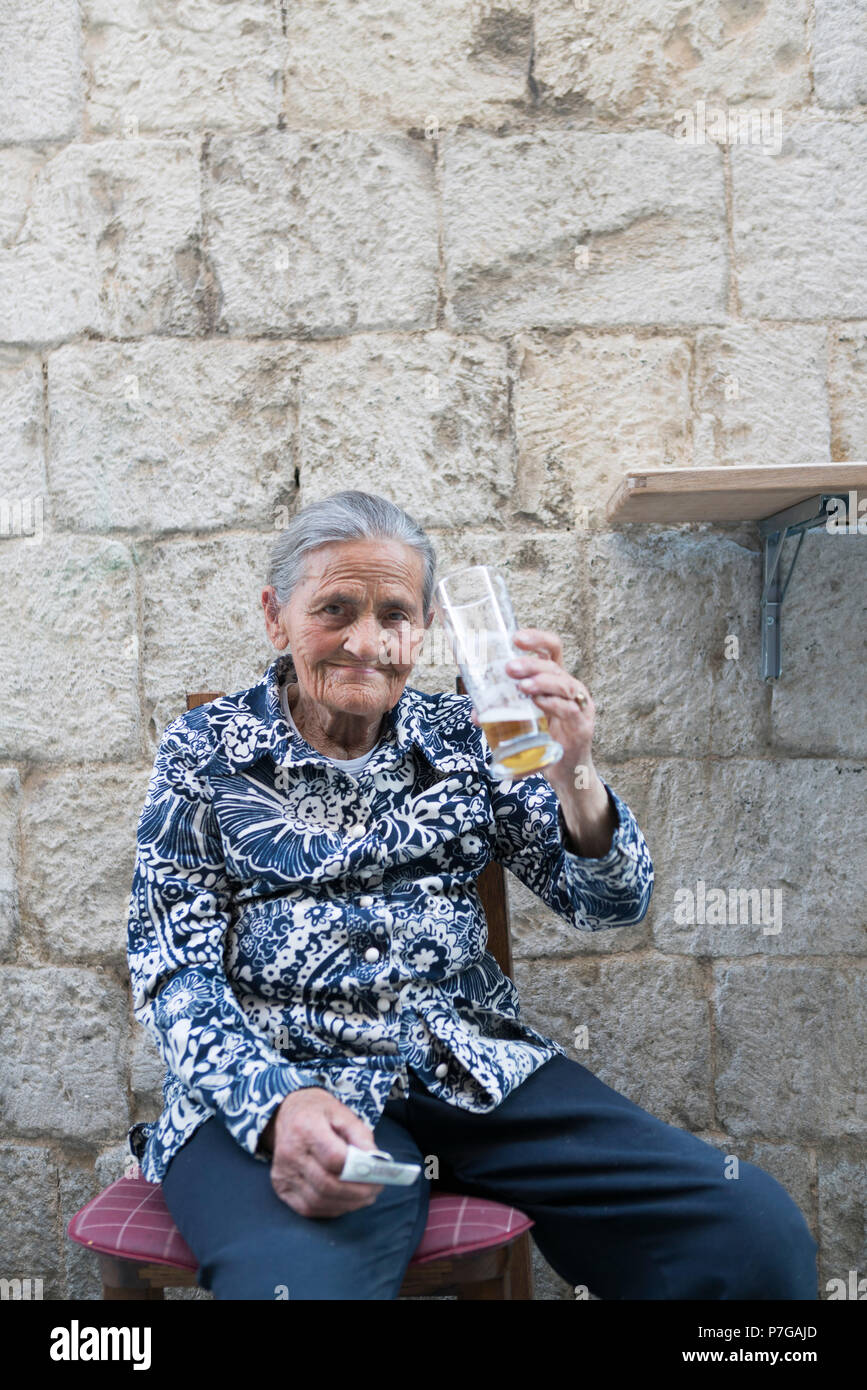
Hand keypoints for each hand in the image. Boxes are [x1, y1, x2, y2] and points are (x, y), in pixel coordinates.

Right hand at [261, 1088, 383, 1218]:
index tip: (378, 1174)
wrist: (289, 1112)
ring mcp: (283, 1173)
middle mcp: (289, 1152)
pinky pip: (308, 1208)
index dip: (357, 1170)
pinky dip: (332, 1209)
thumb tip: (375, 1163)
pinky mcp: (281, 1187)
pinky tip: (347, 1201)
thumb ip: (360, 1137)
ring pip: (318, 1201)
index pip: (333, 1158)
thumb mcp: (343, 1114)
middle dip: (357, 1192)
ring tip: (366, 1197)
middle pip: (326, 1184)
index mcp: (305, 1127)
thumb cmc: (320, 1113)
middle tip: (377, 1189)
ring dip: (347, 1204)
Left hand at [470, 627, 595, 787]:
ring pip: (563, 685)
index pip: (551, 649)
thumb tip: (476, 712)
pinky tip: (539, 703)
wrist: (567, 771)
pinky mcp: (582, 725)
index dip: (537, 639)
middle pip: (554, 666)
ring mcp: (579, 706)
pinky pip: (569, 709)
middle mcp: (570, 688)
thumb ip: (502, 713)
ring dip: (541, 683)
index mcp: (556, 679)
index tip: (516, 638)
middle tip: (510, 668)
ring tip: (522, 686)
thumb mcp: (524, 720)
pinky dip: (553, 704)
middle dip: (531, 664)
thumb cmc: (546, 738)